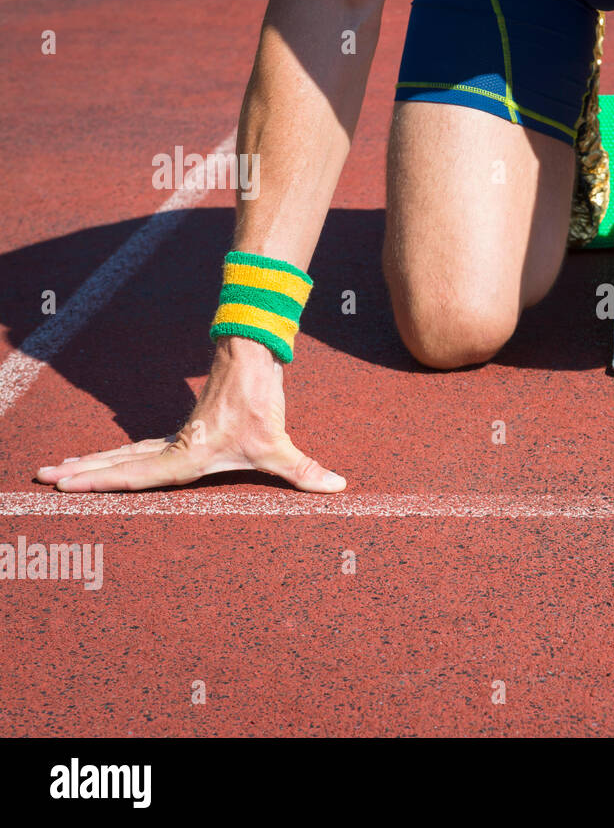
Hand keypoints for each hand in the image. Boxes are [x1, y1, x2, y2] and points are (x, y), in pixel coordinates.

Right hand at [36, 337, 345, 492]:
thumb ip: (305, 471)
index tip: (68, 486)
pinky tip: (97, 463)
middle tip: (42, 479)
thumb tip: (339, 488)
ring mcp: (174, 436)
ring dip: (91, 464)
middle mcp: (174, 445)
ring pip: (123, 453)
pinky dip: (113, 457)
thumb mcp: (281, 444)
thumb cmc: (260, 401)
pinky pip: (137, 447)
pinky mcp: (182, 430)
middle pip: (118, 463)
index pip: (139, 475)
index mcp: (187, 454)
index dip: (104, 483)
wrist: (252, 357)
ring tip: (54, 473)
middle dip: (82, 474)